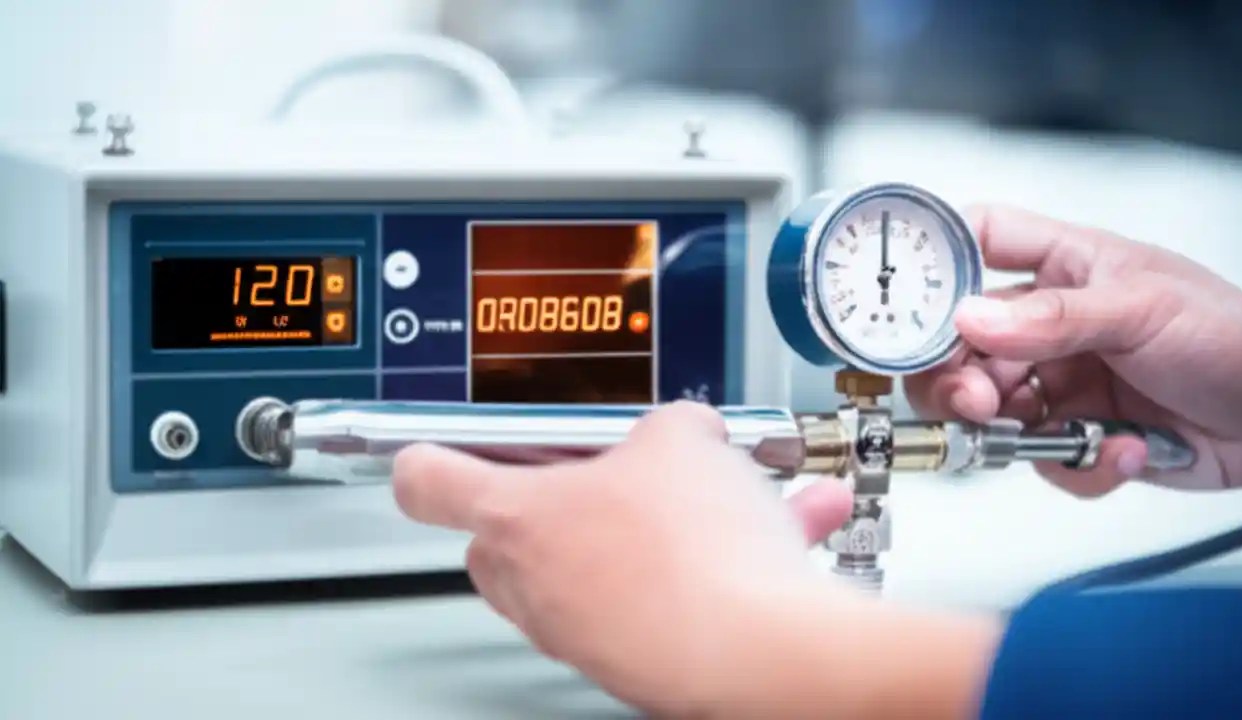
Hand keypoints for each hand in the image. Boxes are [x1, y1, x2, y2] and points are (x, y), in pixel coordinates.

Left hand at [391, 401, 855, 716]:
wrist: (757, 650)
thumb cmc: (694, 554)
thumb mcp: (680, 440)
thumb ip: (668, 426)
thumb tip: (684, 432)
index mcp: (518, 517)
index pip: (429, 483)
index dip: (428, 456)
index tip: (431, 449)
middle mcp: (536, 583)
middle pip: (510, 534)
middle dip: (556, 500)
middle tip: (609, 473)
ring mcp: (583, 631)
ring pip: (600, 566)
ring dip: (658, 529)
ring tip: (733, 496)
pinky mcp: (637, 661)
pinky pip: (668, 595)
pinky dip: (719, 565)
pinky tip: (786, 526)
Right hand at [906, 204, 1241, 495]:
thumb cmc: (1234, 337)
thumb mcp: (1141, 310)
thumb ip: (1052, 317)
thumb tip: (970, 321)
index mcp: (1063, 266)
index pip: (976, 243)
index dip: (933, 262)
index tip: (903, 299)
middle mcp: (1049, 322)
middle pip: (959, 344)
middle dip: (956, 378)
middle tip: (972, 402)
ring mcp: (1060, 379)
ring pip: (988, 408)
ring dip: (1010, 431)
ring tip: (1052, 437)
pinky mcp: (1075, 433)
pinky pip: (1038, 458)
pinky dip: (1073, 465)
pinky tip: (1118, 450)